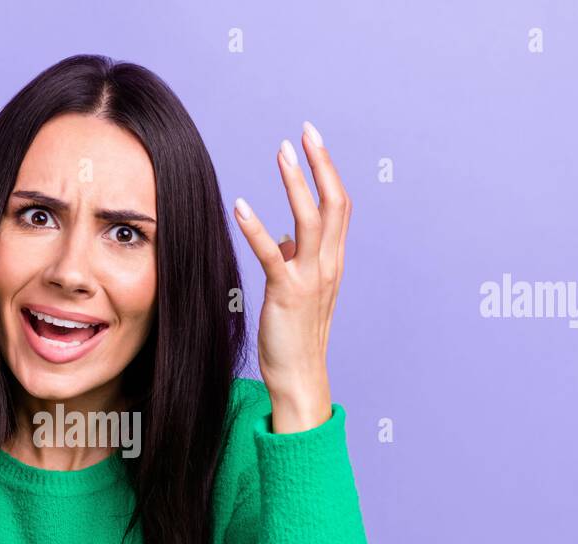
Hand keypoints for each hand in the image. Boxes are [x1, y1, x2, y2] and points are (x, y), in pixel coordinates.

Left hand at [232, 121, 350, 431]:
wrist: (300, 377)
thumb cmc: (296, 336)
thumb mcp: (298, 292)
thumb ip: (295, 260)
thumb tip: (283, 238)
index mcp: (332, 262)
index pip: (338, 207)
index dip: (328, 171)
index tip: (312, 141)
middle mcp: (328, 265)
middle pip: (333, 203)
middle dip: (320, 164)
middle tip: (304, 131)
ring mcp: (311, 279)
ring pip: (309, 220)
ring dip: (296, 182)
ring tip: (282, 152)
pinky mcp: (286, 294)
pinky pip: (272, 255)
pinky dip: (256, 228)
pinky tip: (240, 206)